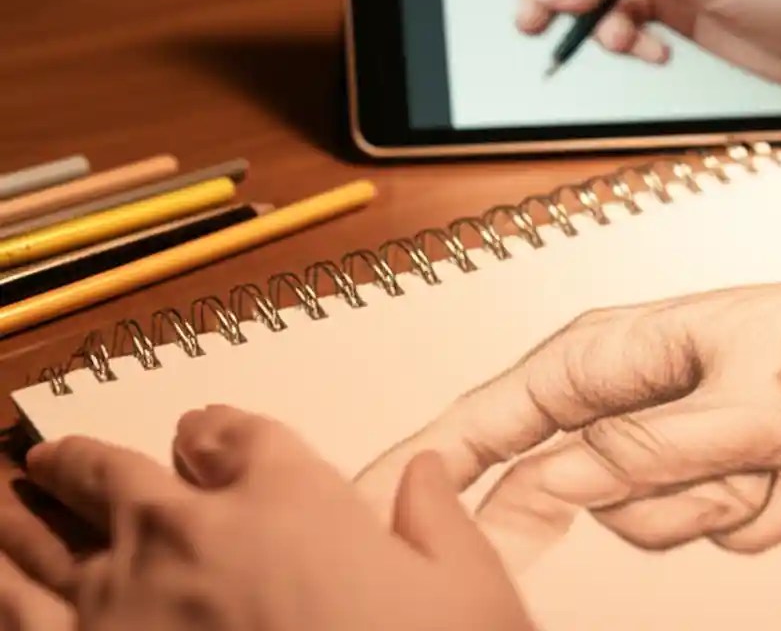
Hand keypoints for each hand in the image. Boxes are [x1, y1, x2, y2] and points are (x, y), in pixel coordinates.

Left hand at [0, 407, 534, 630]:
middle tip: (65, 457)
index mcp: (291, 502)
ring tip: (5, 500)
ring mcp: (125, 601)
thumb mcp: (470, 594)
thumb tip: (427, 478)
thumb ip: (439, 524)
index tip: (206, 434)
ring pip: (46, 537)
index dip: (218, 431)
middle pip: (118, 471)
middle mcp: (194, 534)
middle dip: (88, 460)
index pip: (239, 437)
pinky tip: (4, 591)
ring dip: (21, 515)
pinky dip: (7, 594)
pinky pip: (18, 616)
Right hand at [355, 283, 780, 570]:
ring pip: (639, 518)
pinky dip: (752, 517)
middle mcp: (641, 388)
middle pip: (567, 484)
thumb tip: (555, 486)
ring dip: (717, 505)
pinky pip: (698, 528)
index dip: (426, 461)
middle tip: (728, 469)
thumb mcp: (755, 404)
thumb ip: (651, 450)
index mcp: (625, 348)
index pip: (493, 411)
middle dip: (650, 495)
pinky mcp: (723, 466)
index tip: (359, 502)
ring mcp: (680, 431)